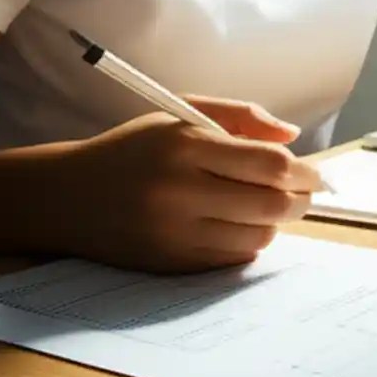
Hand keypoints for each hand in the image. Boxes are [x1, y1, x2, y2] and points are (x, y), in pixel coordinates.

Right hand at [45, 96, 321, 272]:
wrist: (66, 196)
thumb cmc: (134, 149)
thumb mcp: (181, 114)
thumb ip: (242, 117)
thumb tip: (292, 137)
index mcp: (185, 145)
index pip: (269, 163)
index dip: (302, 170)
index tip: (310, 172)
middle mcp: (180, 190)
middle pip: (272, 204)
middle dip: (299, 200)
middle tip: (301, 194)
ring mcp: (175, 232)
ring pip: (258, 236)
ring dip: (274, 223)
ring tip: (266, 208)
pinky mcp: (171, 263)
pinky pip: (233, 259)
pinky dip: (248, 243)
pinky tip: (238, 225)